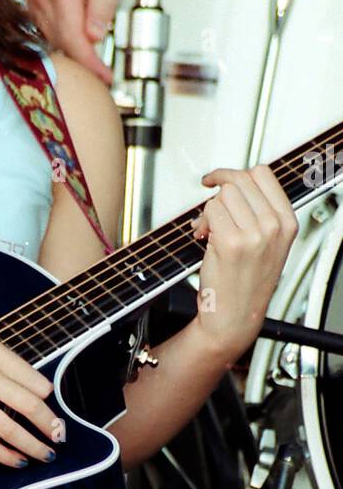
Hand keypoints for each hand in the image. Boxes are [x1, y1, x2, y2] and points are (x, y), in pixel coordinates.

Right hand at [0, 320, 65, 467]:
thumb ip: (2, 363)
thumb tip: (32, 388)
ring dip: (33, 446)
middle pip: (30, 406)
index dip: (49, 401)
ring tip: (45, 456)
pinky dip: (4, 455)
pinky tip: (16, 461)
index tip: (53, 413)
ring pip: (10, 428)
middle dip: (51, 427)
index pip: (36, 382)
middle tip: (60, 439)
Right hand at [24, 0, 132, 84]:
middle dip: (82, 57)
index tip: (104, 75)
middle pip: (59, 39)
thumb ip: (104, 4)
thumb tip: (94, 36)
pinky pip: (45, 23)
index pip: (72, 37)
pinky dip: (62, 33)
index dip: (89, 62)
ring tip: (94, 51)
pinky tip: (78, 33)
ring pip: (50, 34)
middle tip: (104, 70)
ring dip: (71, 46)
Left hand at [189, 163, 298, 360]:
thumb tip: (232, 184)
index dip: (235, 173)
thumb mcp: (269, 243)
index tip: (219, 179)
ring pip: (223, 195)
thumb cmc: (246, 282)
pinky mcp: (231, 242)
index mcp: (287, 221)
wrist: (235, 316)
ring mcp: (254, 234)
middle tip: (208, 206)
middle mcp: (274, 226)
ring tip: (209, 230)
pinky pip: (209, 211)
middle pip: (239, 180)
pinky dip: (201, 222)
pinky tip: (204, 237)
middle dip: (217, 190)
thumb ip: (259, 212)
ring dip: (209, 210)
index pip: (262, 174)